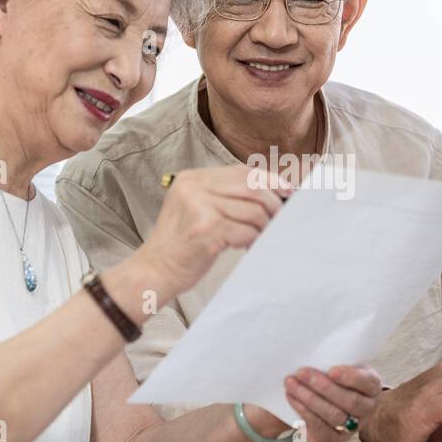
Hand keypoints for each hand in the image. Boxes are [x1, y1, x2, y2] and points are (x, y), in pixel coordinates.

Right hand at [135, 165, 290, 298]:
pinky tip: (248, 247)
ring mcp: (199, 207)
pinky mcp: (206, 230)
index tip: (288, 191)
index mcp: (192, 178)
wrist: (154, 270)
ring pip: (253, 210)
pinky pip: (246, 231)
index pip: (242, 171)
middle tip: (281, 218)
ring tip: (261, 236)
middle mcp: (194, 187)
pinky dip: (253, 240)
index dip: (270, 180)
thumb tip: (272, 191)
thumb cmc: (182, 244)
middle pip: (252, 186)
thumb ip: (225, 196)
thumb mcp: (197, 208)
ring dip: (264, 226)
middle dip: (273, 202)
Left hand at [282, 365, 382, 441]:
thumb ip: (335, 359)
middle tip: (302, 372)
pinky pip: (319, 428)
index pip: (368, 382)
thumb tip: (316, 352)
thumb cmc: (332, 375)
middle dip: (323, 387)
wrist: (321, 398)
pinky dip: (303, 411)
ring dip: (309, 398)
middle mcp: (367, 408)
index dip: (351, 378)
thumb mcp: (340, 363)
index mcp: (372, 386)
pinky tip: (292, 397)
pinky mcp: (334, 439)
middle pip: (350, 401)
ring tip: (291, 383)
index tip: (331, 370)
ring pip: (334, 416)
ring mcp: (352, 427)